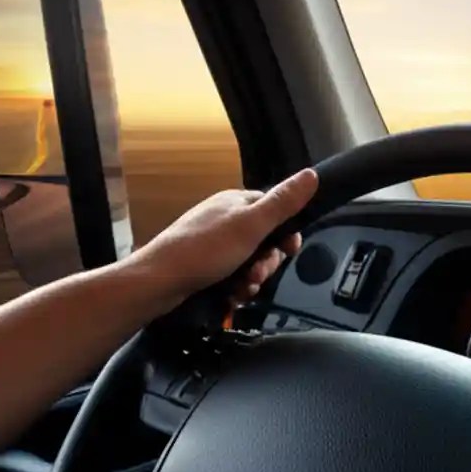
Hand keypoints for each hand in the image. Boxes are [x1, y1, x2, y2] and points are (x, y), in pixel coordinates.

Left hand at [126, 169, 318, 309]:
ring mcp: (212, 242)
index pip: (275, 211)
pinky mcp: (202, 265)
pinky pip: (232, 275)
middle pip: (264, 241)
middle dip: (266, 263)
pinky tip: (231, 296)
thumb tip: (312, 174)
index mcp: (235, 203)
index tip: (289, 251)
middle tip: (258, 275)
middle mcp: (224, 219)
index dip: (286, 233)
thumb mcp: (251, 225)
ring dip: (252, 279)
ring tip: (242, 289)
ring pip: (249, 262)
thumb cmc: (205, 250)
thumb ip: (283, 203)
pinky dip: (236, 287)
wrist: (158, 282)